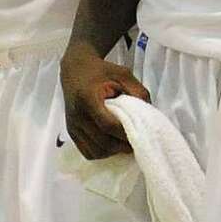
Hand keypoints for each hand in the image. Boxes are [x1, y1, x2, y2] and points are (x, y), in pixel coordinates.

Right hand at [60, 40, 150, 159]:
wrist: (75, 69)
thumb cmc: (101, 71)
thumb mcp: (123, 74)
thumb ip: (138, 92)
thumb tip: (149, 115)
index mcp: (87, 98)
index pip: (108, 125)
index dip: (125, 134)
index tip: (140, 134)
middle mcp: (77, 115)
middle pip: (102, 142)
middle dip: (122, 146)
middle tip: (137, 143)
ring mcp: (72, 125)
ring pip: (95, 150)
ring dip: (113, 151)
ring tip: (124, 144)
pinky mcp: (71, 132)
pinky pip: (87, 151)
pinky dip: (102, 153)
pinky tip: (111, 145)